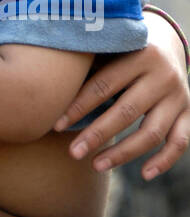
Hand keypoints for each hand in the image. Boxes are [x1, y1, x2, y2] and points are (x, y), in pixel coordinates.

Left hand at [53, 7, 189, 178]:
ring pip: (152, 132)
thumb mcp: (109, 46)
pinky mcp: (189, 112)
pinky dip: (164, 161)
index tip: (56, 125)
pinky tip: (144, 175)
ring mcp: (179, 96)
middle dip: (96, 135)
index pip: (104, 86)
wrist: (168, 41)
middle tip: (72, 153)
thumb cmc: (123, 47)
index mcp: (138, 55)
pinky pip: (180, 142)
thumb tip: (42, 86)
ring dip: (123, 153)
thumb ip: (87, 62)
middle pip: (126, 111)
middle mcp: (162, 75)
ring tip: (95, 165)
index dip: (78, 107)